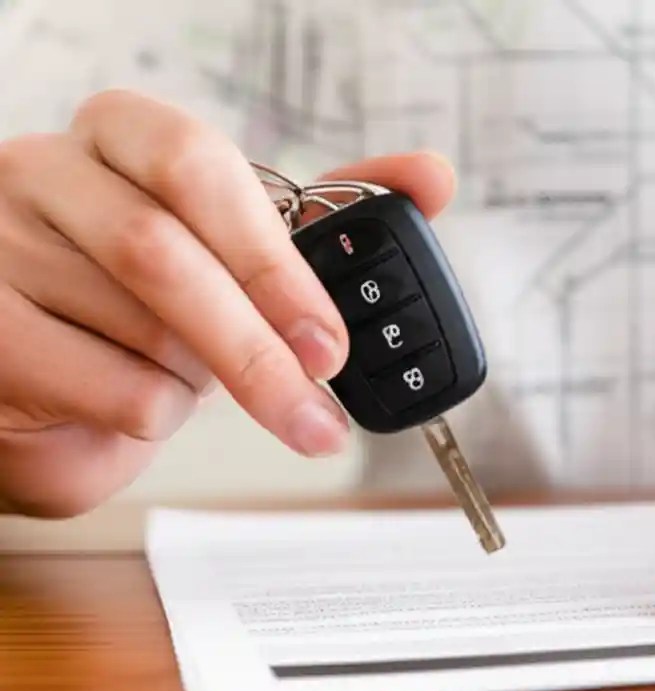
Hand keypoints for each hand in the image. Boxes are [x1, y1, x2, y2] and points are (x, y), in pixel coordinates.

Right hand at [0, 89, 454, 515]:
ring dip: (197, 378)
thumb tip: (431, 175)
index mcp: (121, 134)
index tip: (329, 337)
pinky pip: (100, 384)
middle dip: (256, 345)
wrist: (54, 377)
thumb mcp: (241, 250)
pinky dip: (151, 411)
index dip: (269, 256)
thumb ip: (328, 214)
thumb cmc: (157, 300)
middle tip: (316, 398)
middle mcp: (44, 172)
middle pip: (159, 251)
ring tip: (197, 380)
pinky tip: (142, 399)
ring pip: (135, 326)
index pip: (194, 161)